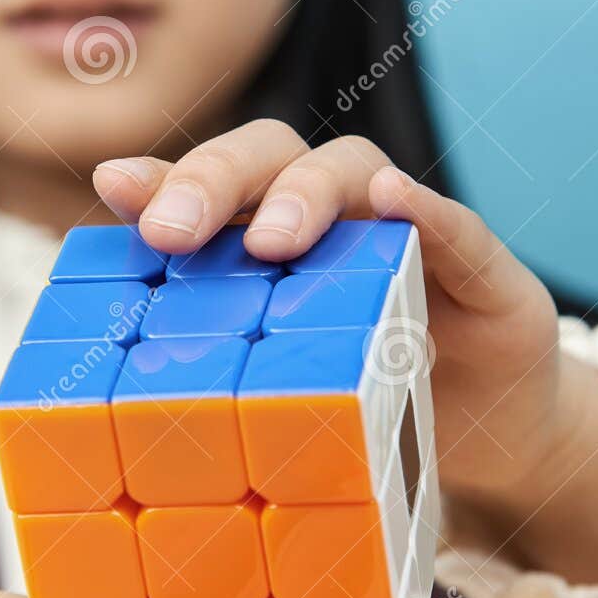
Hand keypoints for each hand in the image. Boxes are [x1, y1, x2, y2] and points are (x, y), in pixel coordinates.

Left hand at [93, 120, 597, 580]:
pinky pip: (454, 226)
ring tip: (273, 238)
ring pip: (350, 170)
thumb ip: (221, 373)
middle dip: (214, 183)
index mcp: (271, 247)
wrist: (490, 439)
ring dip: (304, 195)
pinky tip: (393, 200)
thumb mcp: (288, 399)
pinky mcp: (479, 266)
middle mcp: (332, 219)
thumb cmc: (369, 411)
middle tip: (174, 233)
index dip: (163, 182)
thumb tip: (107, 393)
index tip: (115, 189)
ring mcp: (406, 234)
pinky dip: (425, 207)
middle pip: (267, 158)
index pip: (210, 193)